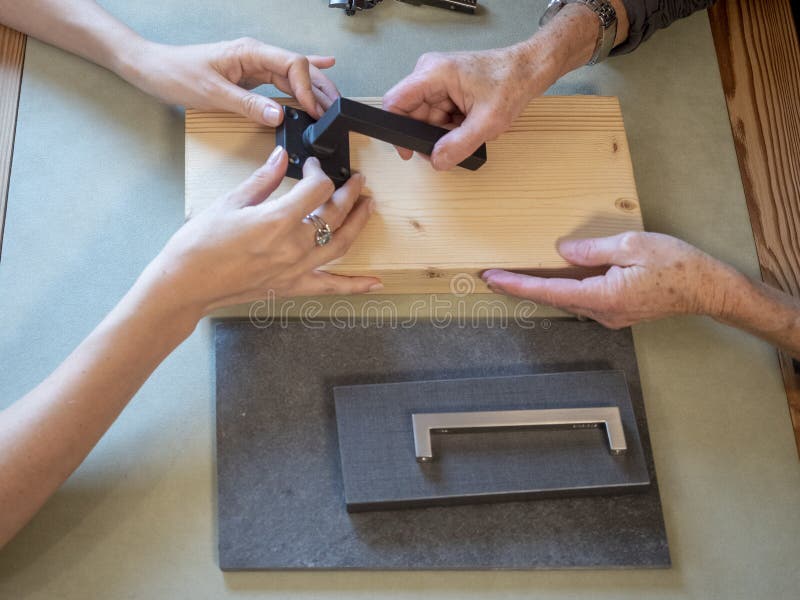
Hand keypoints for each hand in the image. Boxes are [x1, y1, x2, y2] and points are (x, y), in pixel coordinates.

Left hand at [121, 38, 339, 124]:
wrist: (153, 69)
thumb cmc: (177, 74)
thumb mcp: (213, 94)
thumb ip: (248, 105)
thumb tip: (279, 114)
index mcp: (250, 52)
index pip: (292, 64)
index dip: (308, 87)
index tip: (314, 110)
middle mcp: (256, 55)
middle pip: (300, 68)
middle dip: (320, 89)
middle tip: (334, 112)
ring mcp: (254, 64)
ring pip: (294, 74)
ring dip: (314, 89)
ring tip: (332, 105)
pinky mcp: (251, 75)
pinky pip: (283, 76)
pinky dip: (304, 76)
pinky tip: (324, 67)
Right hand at [140, 148, 380, 315]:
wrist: (186, 285)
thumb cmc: (199, 245)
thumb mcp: (229, 203)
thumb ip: (262, 180)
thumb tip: (281, 159)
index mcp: (277, 220)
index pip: (317, 189)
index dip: (320, 172)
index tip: (313, 167)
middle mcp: (293, 246)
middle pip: (335, 214)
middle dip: (349, 193)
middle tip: (357, 180)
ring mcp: (296, 269)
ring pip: (341, 243)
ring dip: (359, 223)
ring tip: (369, 206)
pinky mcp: (292, 286)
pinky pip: (331, 286)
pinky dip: (355, 285)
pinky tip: (375, 283)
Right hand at [383, 44, 549, 170]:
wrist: (529, 70)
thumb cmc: (512, 83)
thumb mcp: (487, 122)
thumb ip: (459, 146)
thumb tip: (437, 161)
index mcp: (434, 73)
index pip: (395, 102)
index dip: (396, 130)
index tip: (408, 151)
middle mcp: (430, 73)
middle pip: (412, 115)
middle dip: (430, 135)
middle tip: (453, 145)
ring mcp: (437, 81)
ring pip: (426, 119)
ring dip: (444, 132)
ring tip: (469, 129)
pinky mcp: (446, 88)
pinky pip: (438, 115)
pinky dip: (451, 126)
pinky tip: (469, 124)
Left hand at [482, 232, 741, 328]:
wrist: (707, 288)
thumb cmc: (677, 265)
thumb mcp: (632, 245)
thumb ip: (593, 250)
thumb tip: (562, 252)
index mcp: (603, 296)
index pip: (549, 291)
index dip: (518, 285)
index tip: (492, 279)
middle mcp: (602, 312)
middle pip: (553, 299)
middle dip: (522, 288)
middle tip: (493, 277)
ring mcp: (610, 315)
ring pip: (567, 300)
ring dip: (541, 289)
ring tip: (515, 276)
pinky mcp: (617, 311)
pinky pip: (583, 299)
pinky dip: (563, 289)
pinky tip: (553, 278)